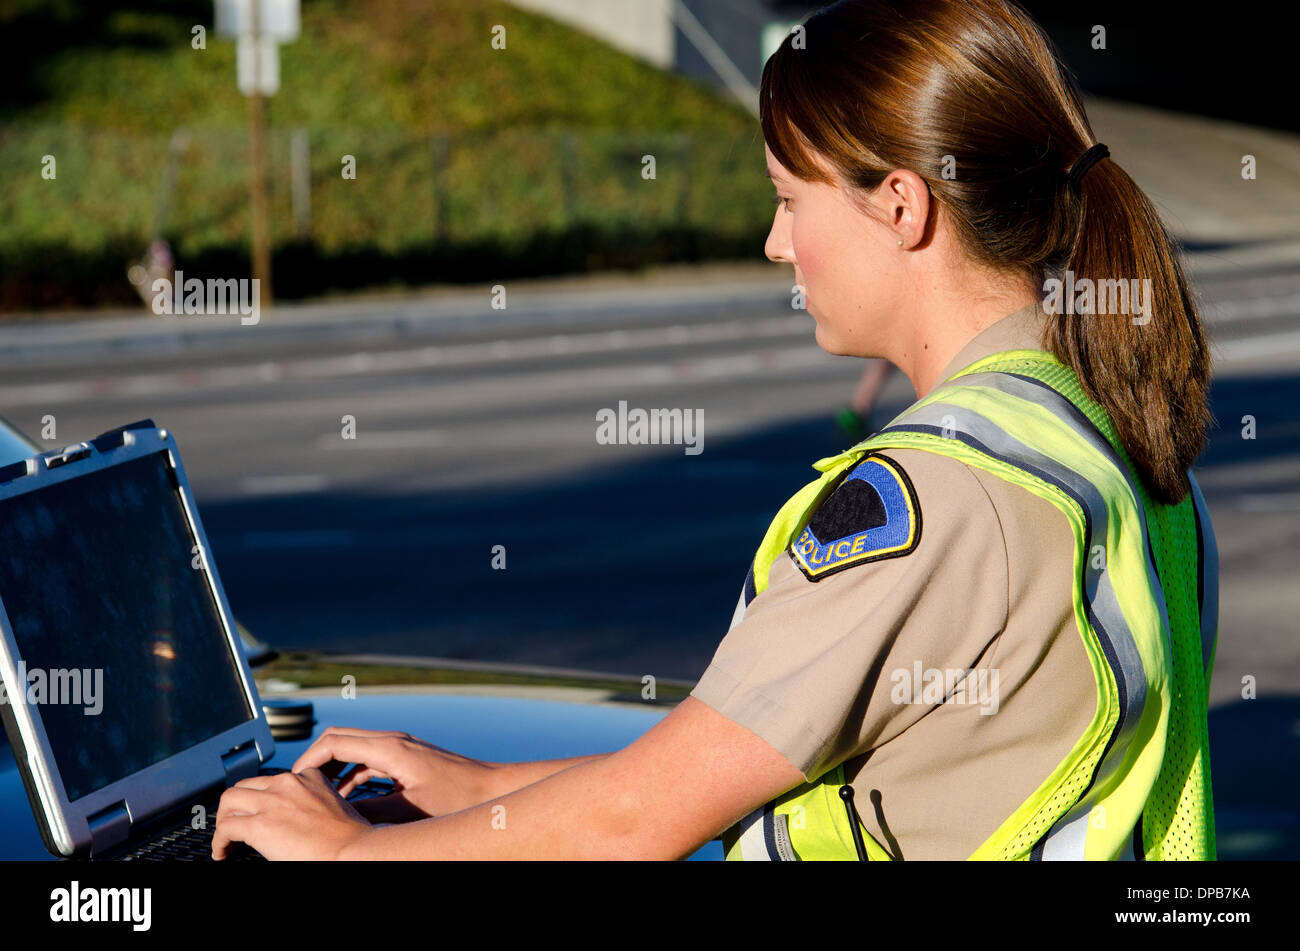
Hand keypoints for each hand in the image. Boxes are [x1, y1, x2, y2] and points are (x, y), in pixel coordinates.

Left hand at [212, 768, 371, 859]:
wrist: (352, 852)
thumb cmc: (350, 839)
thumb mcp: (334, 806)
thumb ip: (311, 803)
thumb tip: (293, 821)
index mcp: (308, 777)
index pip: (272, 781)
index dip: (261, 799)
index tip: (259, 814)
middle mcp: (288, 783)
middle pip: (245, 786)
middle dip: (237, 806)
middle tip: (235, 824)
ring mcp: (272, 802)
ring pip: (229, 800)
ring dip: (223, 819)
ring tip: (226, 837)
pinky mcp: (260, 825)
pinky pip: (225, 828)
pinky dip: (219, 842)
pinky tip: (223, 852)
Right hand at [292, 726, 496, 822]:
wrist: (492, 789)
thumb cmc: (458, 799)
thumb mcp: (407, 811)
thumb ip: (369, 811)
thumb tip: (337, 817)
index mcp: (389, 748)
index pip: (333, 742)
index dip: (308, 761)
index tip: (294, 783)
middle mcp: (393, 741)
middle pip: (339, 739)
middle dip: (316, 762)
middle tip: (300, 789)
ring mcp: (401, 747)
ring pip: (354, 749)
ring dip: (334, 770)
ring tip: (319, 798)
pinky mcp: (408, 757)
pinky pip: (370, 759)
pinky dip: (353, 774)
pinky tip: (349, 799)